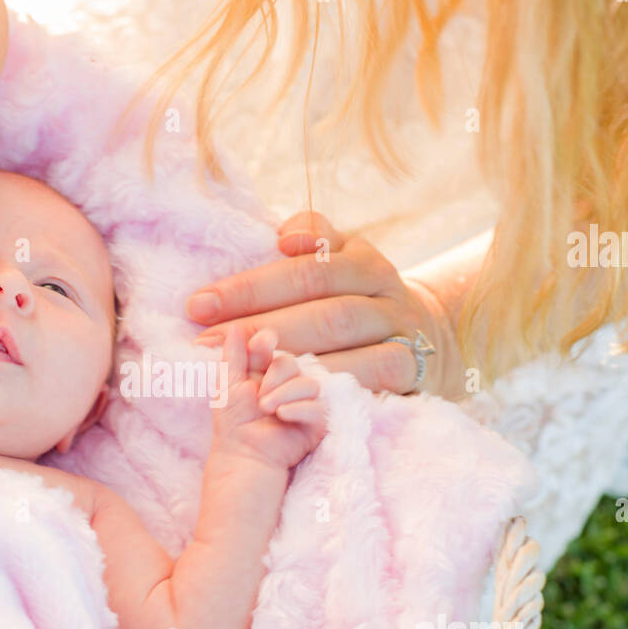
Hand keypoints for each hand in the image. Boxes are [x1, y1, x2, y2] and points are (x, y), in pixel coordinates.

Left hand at [189, 211, 464, 399]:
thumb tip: (284, 235)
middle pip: (321, 307)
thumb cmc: (358, 299)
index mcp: (361, 258)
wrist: (429, 338)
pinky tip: (293, 393)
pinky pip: (371, 376)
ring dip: (290, 358)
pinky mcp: (413, 369)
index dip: (250, 287)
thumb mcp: (339, 261)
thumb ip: (312, 240)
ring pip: (344, 339)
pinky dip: (332, 383)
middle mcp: (386, 289)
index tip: (198, 304)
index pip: (301, 270)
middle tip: (206, 343)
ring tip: (242, 374)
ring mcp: (403, 329)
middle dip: (259, 325)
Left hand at [212, 326, 326, 469]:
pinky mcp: (316, 423)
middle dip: (274, 377)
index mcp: (266, 373)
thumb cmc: (233, 421)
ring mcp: (303, 403)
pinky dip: (299, 409)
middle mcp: (287, 385)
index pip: (274, 348)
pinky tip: (283, 416)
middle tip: (259, 398)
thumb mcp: (228, 383)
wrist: (243, 453)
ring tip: (267, 410)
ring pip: (309, 383)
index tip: (262, 343)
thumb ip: (233, 354)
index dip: (268, 344)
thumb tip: (237, 325)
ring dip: (285, 394)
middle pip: (292, 363)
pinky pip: (318, 407)